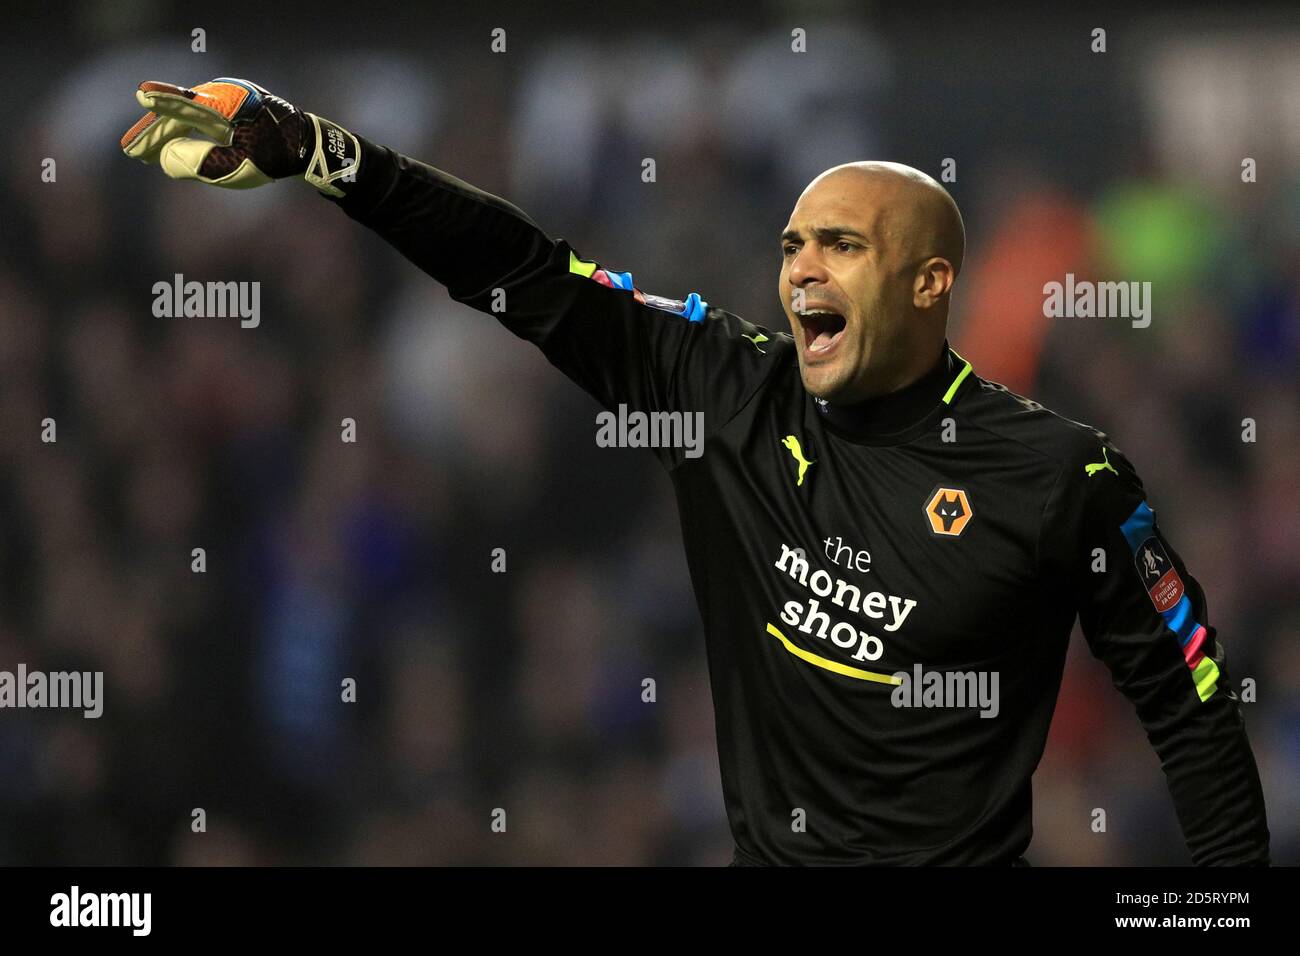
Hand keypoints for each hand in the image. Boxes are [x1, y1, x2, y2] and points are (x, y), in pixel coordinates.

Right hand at [120, 77, 358, 194]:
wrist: (306, 145)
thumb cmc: (273, 157)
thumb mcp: (234, 168)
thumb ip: (197, 164)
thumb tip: (165, 158)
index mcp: (226, 105)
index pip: (185, 103)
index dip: (162, 101)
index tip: (142, 93)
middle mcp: (225, 93)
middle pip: (182, 112)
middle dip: (157, 133)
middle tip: (133, 151)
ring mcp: (229, 96)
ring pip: (191, 114)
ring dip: (170, 133)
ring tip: (147, 153)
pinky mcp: (233, 103)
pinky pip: (203, 115)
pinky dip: (188, 129)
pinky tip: (174, 143)